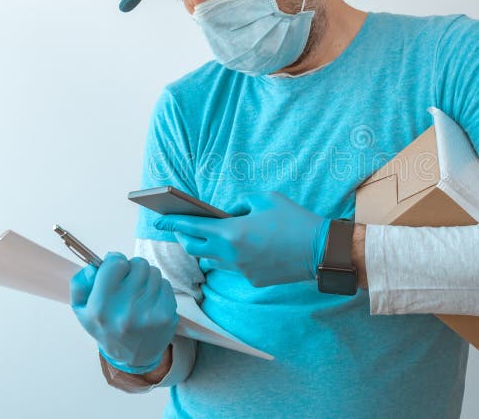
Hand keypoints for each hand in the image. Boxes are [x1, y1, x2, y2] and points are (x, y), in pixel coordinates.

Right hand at [70, 252, 178, 374]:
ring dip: (146, 277)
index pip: (115, 264)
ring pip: (153, 272)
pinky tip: (150, 301)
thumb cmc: (106, 327)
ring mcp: (148, 313)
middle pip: (138, 264)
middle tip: (128, 281)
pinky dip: (158, 288)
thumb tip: (94, 266)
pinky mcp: (166, 315)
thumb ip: (80, 283)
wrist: (132, 356)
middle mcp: (125, 311)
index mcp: (101, 307)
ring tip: (138, 293)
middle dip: (132, 268)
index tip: (116, 268)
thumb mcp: (82, 309)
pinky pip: (165, 284)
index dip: (115, 262)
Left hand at [154, 191, 330, 287]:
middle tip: (182, 227)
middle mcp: (230, 254)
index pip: (191, 227)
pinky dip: (232, 257)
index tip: (159, 218)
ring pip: (211, 261)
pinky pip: (233, 268)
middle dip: (184, 237)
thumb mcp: (265, 198)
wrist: (319, 250)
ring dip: (207, 249)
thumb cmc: (293, 219)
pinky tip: (244, 248)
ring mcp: (240, 270)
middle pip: (193, 248)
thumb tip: (229, 212)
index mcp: (231, 232)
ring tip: (212, 237)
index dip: (172, 222)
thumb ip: (240, 203)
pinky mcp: (252, 280)